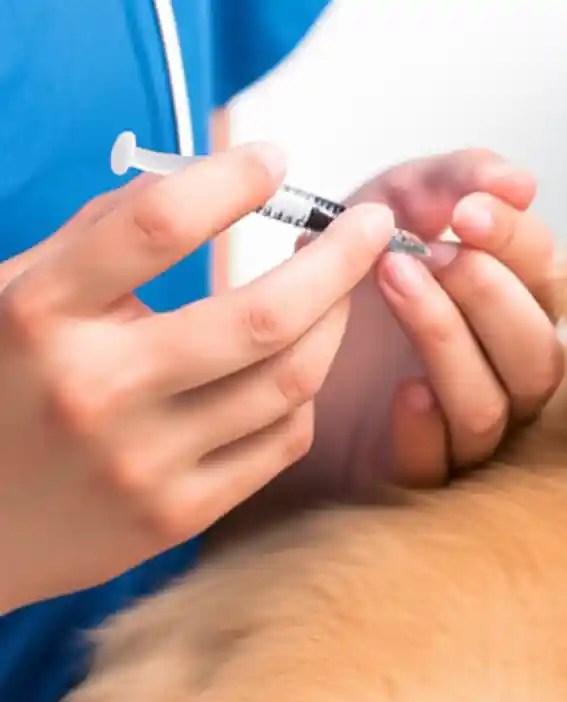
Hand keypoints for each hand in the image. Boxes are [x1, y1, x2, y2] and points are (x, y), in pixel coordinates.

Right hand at [0, 145, 392, 612]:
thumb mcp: (13, 293)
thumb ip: (101, 235)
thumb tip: (210, 177)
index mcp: (40, 314)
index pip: (157, 226)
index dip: (231, 181)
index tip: (276, 159)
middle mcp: (94, 389)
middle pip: (262, 315)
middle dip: (339, 259)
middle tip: (371, 223)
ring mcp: (140, 462)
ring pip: (290, 379)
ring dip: (335, 320)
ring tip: (342, 288)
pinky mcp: (175, 517)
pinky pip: (282, 439)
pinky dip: (305, 390)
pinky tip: (301, 360)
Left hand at [269, 150, 561, 502]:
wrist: (263, 348)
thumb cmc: (345, 277)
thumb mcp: (387, 206)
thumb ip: (450, 181)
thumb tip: (522, 182)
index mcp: (509, 302)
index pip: (544, 273)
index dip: (514, 239)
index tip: (467, 211)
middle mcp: (501, 371)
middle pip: (539, 351)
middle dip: (488, 296)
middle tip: (427, 254)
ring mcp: (464, 427)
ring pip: (493, 406)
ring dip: (449, 342)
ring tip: (392, 287)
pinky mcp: (417, 471)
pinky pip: (444, 465)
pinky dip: (427, 430)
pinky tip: (400, 393)